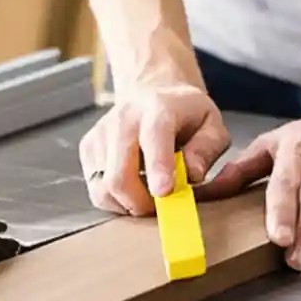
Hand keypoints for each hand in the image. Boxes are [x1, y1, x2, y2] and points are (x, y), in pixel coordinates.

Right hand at [79, 83, 229, 215]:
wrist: (152, 93)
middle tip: (160, 208)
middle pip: (119, 173)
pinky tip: (133, 186)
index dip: (158, 166)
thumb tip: (192, 174)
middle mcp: (124, 118)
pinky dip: (115, 199)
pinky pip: (96, 189)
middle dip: (139, 202)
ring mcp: (101, 133)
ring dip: (128, 203)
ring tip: (147, 194)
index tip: (164, 192)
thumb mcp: (211, 125)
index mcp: (159, 108)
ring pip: (104, 186)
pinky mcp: (88, 148)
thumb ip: (207, 149)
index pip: (154, 136)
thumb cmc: (185, 116)